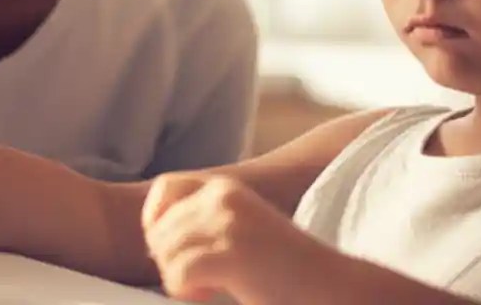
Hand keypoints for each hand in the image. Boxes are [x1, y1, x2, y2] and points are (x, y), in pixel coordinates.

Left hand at [142, 173, 318, 303]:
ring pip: (165, 253)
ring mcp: (228, 223)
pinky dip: (186, 291)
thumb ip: (202, 222)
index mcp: (225, 187)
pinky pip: (178, 273)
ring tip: (209, 288)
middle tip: (202, 280)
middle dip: (169, 260)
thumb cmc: (280, 268)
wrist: (328, 286)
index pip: (165, 187)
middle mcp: (224, 196)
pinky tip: (210, 295)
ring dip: (178, 278)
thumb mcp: (239, 228)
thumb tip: (152, 238)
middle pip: (160, 229)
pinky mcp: (231, 252)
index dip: (156, 219)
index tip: (169, 250)